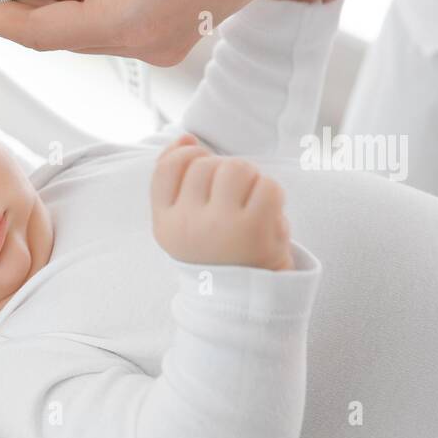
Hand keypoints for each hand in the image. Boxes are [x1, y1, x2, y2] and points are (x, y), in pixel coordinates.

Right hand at [150, 134, 292, 271]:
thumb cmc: (217, 252)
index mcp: (165, 225)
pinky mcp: (253, 228)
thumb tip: (185, 137)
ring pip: (235, 167)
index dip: (185, 153)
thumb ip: (177, 182)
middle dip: (224, 171)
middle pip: (205, 163)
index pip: (166, 168)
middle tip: (233, 199)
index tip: (201, 161)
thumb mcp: (185, 224)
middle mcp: (186, 225)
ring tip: (251, 203)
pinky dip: (273, 195)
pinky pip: (267, 185)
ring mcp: (219, 226)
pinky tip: (268, 215)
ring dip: (249, 178)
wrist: (246, 300)